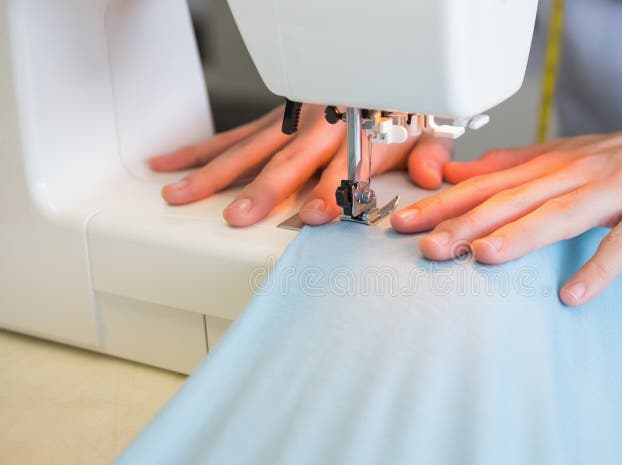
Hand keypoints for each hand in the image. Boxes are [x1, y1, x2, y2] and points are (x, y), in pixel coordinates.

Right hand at [150, 104, 453, 225]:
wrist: (387, 70)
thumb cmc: (405, 110)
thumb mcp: (430, 132)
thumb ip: (431, 156)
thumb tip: (432, 178)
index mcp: (358, 134)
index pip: (342, 170)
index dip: (330, 193)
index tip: (316, 217)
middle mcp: (320, 126)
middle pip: (288, 162)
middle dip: (263, 191)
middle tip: (237, 218)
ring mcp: (292, 122)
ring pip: (249, 149)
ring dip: (214, 174)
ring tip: (179, 194)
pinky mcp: (274, 121)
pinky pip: (234, 135)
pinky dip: (202, 150)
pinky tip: (171, 163)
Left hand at [391, 107, 621, 305]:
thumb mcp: (563, 155)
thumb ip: (511, 167)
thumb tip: (458, 174)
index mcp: (548, 163)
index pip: (486, 184)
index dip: (443, 203)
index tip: (403, 223)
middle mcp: (573, 172)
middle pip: (512, 198)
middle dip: (466, 222)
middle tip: (427, 247)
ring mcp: (614, 189)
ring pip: (559, 212)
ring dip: (520, 234)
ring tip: (483, 257)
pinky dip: (600, 266)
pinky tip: (573, 295)